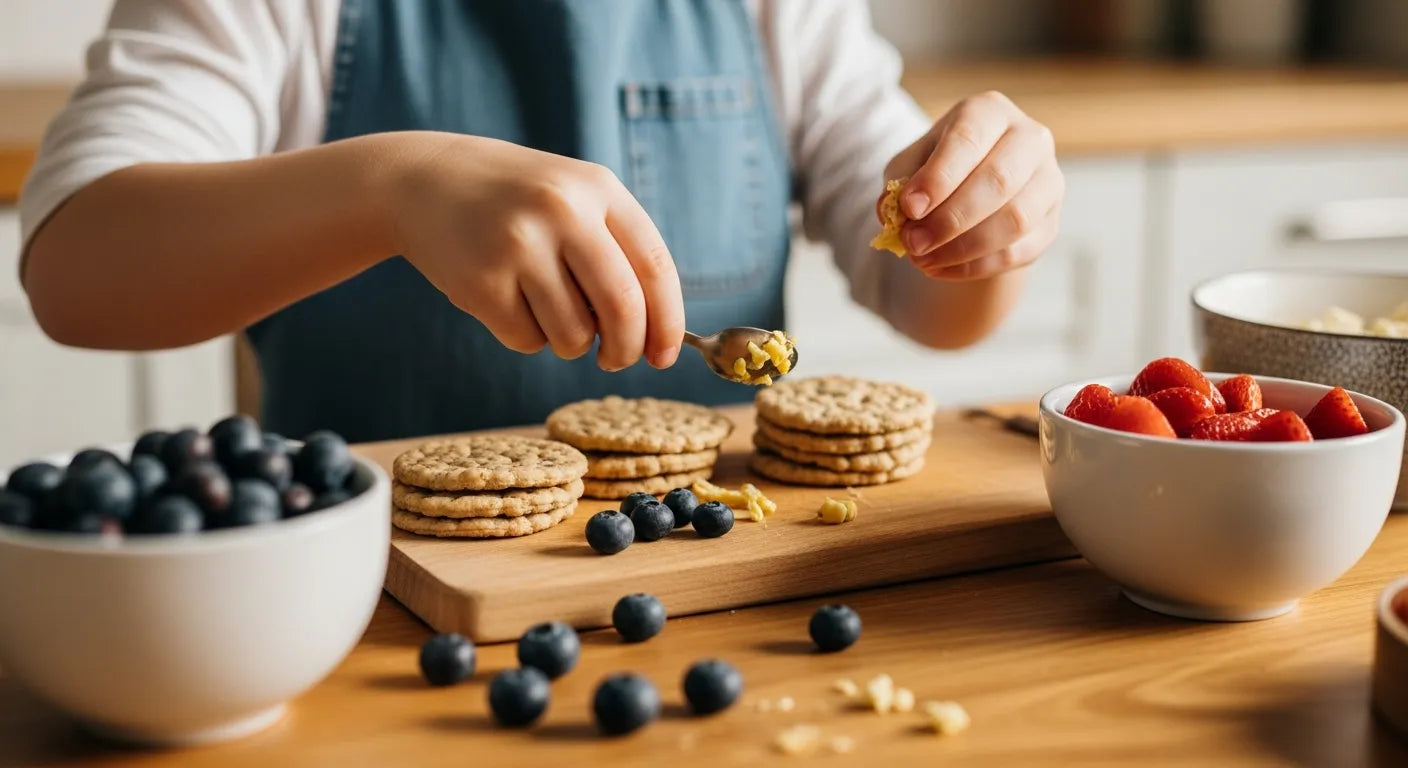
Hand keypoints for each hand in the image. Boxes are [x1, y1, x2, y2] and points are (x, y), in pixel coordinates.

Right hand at [390, 132, 683, 370]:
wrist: (421, 180)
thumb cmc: (515, 201)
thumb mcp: (572, 197)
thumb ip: (616, 252)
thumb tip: (651, 335)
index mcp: (598, 188)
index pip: (654, 268)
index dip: (668, 322)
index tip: (665, 356)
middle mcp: (562, 211)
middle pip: (623, 308)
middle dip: (627, 349)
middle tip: (616, 359)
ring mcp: (519, 245)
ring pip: (574, 335)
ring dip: (570, 342)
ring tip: (546, 309)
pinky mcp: (481, 281)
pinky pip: (527, 340)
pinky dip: (526, 336)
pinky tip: (507, 299)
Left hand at [878, 91, 1063, 280]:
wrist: (973, 189)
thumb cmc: (939, 169)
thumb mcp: (909, 166)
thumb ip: (898, 184)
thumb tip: (891, 212)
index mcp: (989, 111)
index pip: (969, 139)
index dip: (938, 177)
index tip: (909, 209)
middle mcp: (1030, 139)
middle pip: (999, 180)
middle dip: (951, 219)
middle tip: (913, 243)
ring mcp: (1049, 181)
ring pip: (1015, 220)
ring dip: (963, 247)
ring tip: (923, 260)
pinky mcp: (1051, 223)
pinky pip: (1018, 251)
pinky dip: (975, 266)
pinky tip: (941, 269)